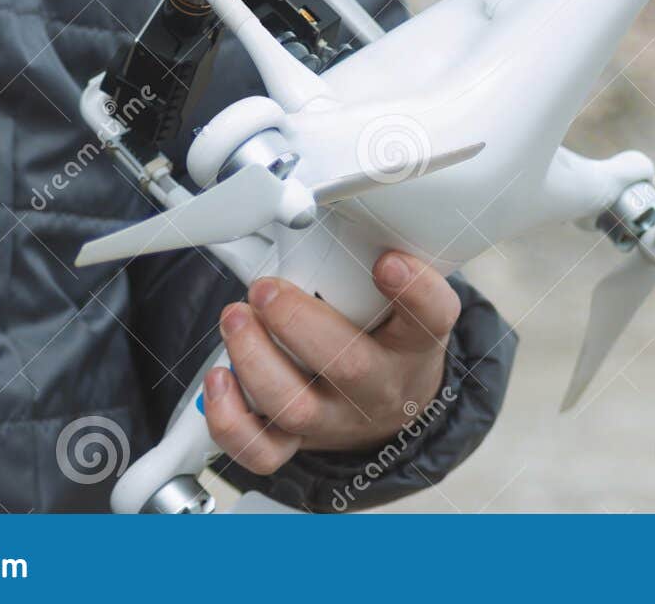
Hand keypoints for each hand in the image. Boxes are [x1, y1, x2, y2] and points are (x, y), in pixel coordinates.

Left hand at [206, 251, 458, 475]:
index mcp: (415, 341)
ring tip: (236, 317)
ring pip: (294, 407)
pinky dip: (231, 419)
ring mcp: (336, 419)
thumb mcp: (397, 297)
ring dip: (253, 359)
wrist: (389, 406)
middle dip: (296, 321)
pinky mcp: (298, 443)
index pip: (433, 316)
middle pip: (348, 365)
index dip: (415, 289)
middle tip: (266, 288)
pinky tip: (220, 377)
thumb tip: (306, 203)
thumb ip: (364, 256)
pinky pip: (261, 450)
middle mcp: (380, 384)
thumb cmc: (384, 336)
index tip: (387, 261)